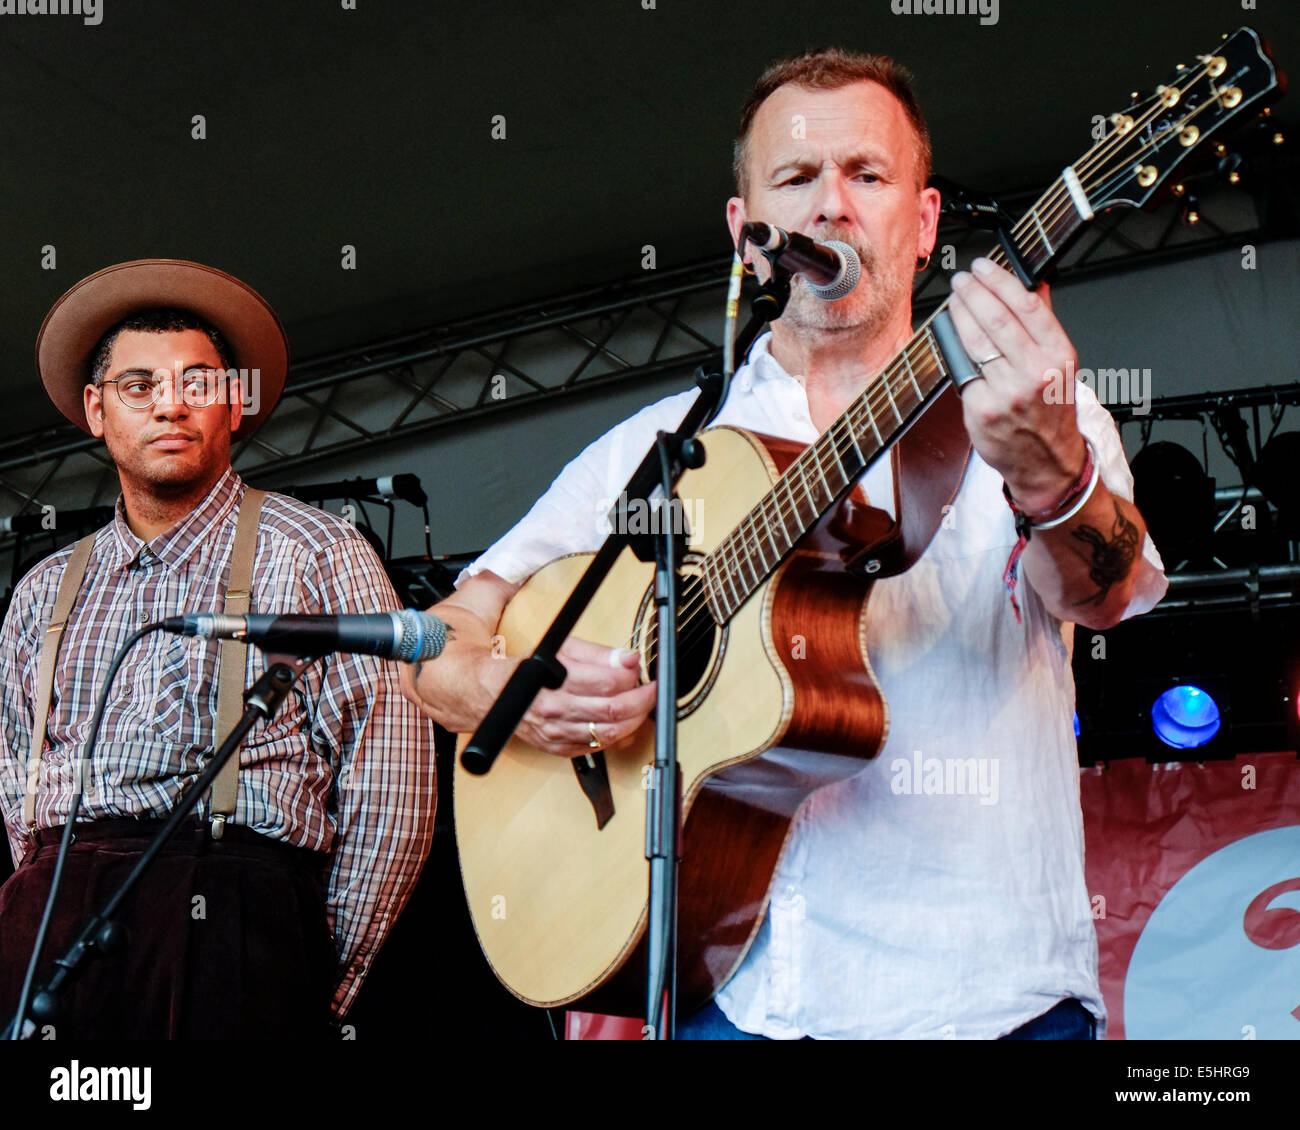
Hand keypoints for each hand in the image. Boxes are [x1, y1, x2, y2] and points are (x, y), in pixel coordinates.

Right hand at [495, 636, 656, 758]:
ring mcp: (558, 734)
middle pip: (613, 711)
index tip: (639, 668)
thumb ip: (597, 654)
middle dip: (642, 700)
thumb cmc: (528, 669)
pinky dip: (616, 734)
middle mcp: (555, 711)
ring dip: (634, 719)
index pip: (607, 683)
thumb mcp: (561, 648)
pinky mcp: (560, 749)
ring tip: (642, 704)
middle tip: (652, 690)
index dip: (631, 675)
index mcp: (555, 682)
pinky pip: (598, 746)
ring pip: (610, 733)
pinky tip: (622, 721)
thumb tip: (628, 658)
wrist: (494, 694)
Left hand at [947, 257, 1086, 511]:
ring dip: (958, 315)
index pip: (1026, 306)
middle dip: (972, 293)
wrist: (1047, 462)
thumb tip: (1033, 284)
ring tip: (954, 300)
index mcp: (1059, 356)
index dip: (1000, 281)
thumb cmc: (1051, 412)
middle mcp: (1036, 373)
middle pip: (995, 320)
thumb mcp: (1061, 366)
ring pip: (975, 342)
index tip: (984, 267)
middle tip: (960, 279)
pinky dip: (955, 351)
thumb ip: (1044, 325)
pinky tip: (951, 337)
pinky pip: (964, 372)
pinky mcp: (982, 409)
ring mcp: (1007, 392)